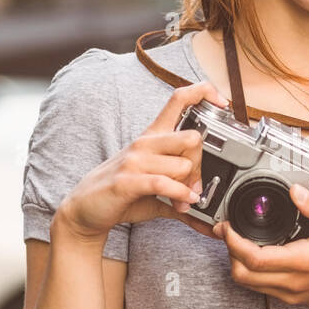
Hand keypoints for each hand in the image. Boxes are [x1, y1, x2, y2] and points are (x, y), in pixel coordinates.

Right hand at [57, 79, 229, 244]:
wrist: (86, 209)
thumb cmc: (124, 193)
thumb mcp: (157, 186)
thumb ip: (183, 193)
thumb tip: (209, 216)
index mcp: (153, 136)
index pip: (179, 98)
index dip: (204, 92)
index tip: (222, 103)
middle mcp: (145, 143)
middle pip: (192, 138)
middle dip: (201, 165)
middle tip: (196, 185)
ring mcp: (134, 160)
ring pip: (182, 164)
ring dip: (190, 187)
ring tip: (185, 200)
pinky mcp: (127, 180)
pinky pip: (164, 183)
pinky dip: (180, 195)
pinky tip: (183, 203)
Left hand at [212, 183, 308, 308]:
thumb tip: (296, 191)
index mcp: (304, 261)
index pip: (255, 259)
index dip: (233, 242)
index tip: (227, 225)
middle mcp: (293, 281)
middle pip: (242, 274)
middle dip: (228, 250)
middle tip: (228, 230)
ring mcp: (289, 292)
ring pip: (247, 282)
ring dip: (236, 261)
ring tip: (237, 239)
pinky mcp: (288, 297)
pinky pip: (258, 286)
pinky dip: (248, 269)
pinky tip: (254, 252)